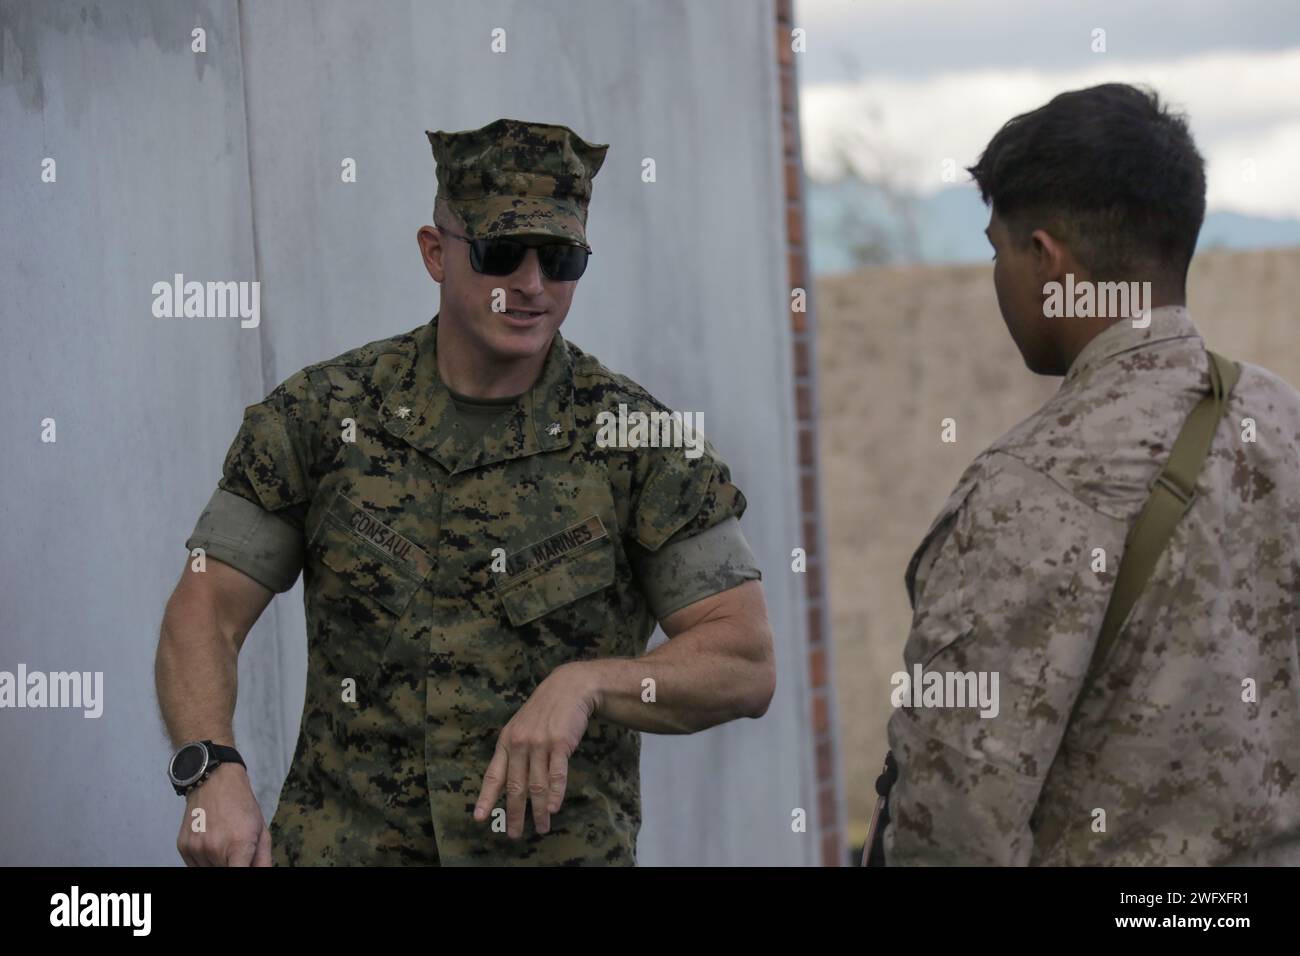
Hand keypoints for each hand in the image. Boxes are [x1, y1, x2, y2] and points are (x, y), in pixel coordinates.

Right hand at [175, 762, 270, 865]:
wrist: (214, 781)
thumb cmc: (241, 804)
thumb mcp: (261, 830)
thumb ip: (262, 860)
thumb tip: (261, 873)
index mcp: (238, 845)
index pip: (238, 875)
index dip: (242, 873)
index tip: (242, 867)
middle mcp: (214, 849)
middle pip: (223, 873)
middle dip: (232, 864)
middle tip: (236, 850)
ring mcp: (196, 849)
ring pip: (208, 871)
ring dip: (217, 863)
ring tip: (223, 843)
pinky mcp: (183, 847)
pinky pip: (194, 866)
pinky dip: (203, 861)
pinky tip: (210, 843)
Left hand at [473, 662, 599, 837]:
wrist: (569, 688)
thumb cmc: (545, 711)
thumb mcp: (520, 727)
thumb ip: (514, 753)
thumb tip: (509, 784)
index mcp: (506, 741)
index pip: (494, 775)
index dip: (487, 798)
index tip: (480, 818)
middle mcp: (519, 743)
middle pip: (515, 786)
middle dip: (514, 814)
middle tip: (514, 834)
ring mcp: (539, 743)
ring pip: (536, 784)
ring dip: (539, 810)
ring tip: (542, 827)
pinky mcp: (560, 743)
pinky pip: (556, 774)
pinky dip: (555, 794)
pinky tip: (554, 808)